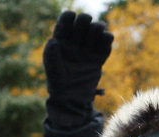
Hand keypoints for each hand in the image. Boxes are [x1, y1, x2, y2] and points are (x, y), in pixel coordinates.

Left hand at [42, 11, 112, 125]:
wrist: (72, 97)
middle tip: (88, 25)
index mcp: (61, 40)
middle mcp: (75, 42)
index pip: (65, 21)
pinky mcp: (99, 58)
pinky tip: (105, 40)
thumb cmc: (58, 82)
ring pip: (96, 30)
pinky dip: (108, 38)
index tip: (72, 17)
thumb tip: (54, 40)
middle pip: (83, 22)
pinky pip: (106, 43)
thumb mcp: (51, 67)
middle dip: (86, 20)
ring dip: (99, 27)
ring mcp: (88, 49)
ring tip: (99, 31)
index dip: (69, 16)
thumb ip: (51, 53)